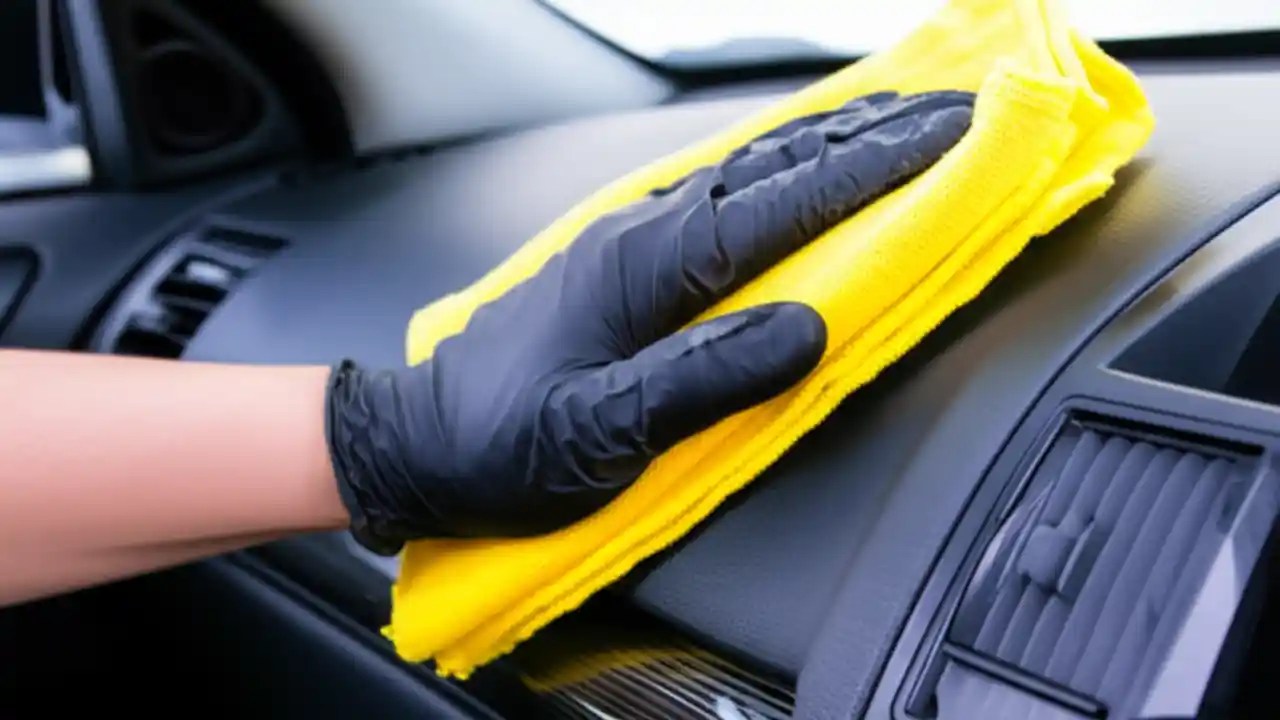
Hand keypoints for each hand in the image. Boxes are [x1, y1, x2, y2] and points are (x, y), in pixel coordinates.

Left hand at [326, 90, 974, 552]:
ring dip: (825, 143)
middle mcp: (640, 233)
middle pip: (771, 166)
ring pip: (744, 170)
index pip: (782, 203)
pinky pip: (716, 195)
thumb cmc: (501, 445)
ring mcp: (627, 239)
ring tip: (890, 123)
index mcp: (645, 265)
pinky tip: (792, 173)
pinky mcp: (618, 258)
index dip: (873, 170)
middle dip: (866, 135)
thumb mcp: (598, 433)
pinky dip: (774, 173)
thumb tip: (804, 329)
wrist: (416, 439)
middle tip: (946, 109)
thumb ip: (701, 379)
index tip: (947, 135)